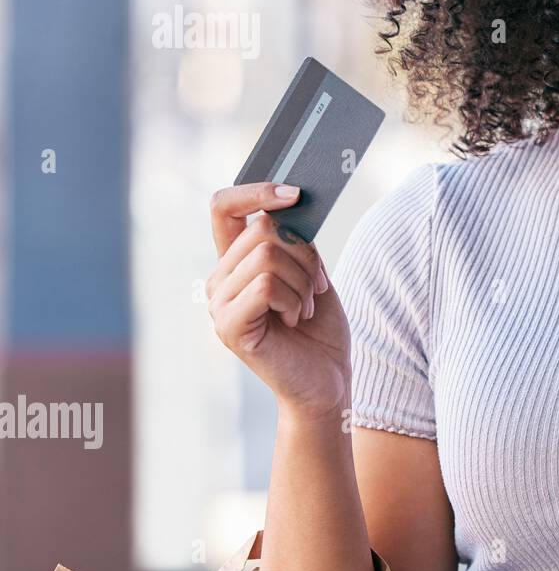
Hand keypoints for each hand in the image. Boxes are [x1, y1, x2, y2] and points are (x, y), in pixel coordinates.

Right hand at [206, 183, 351, 422]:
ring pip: (267, 255)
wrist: (327, 380)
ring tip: (305, 308)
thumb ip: (294, 239)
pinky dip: (295, 299)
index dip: (255, 191)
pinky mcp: (228, 326)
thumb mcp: (311, 271)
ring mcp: (219, 303)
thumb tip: (290, 202)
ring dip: (303, 281)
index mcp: (236, 261)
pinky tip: (296, 320)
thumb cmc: (320, 328)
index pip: (225, 207)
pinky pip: (266, 285)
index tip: (295, 192)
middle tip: (316, 287)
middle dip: (305, 254)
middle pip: (263, 228)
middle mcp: (220, 278)